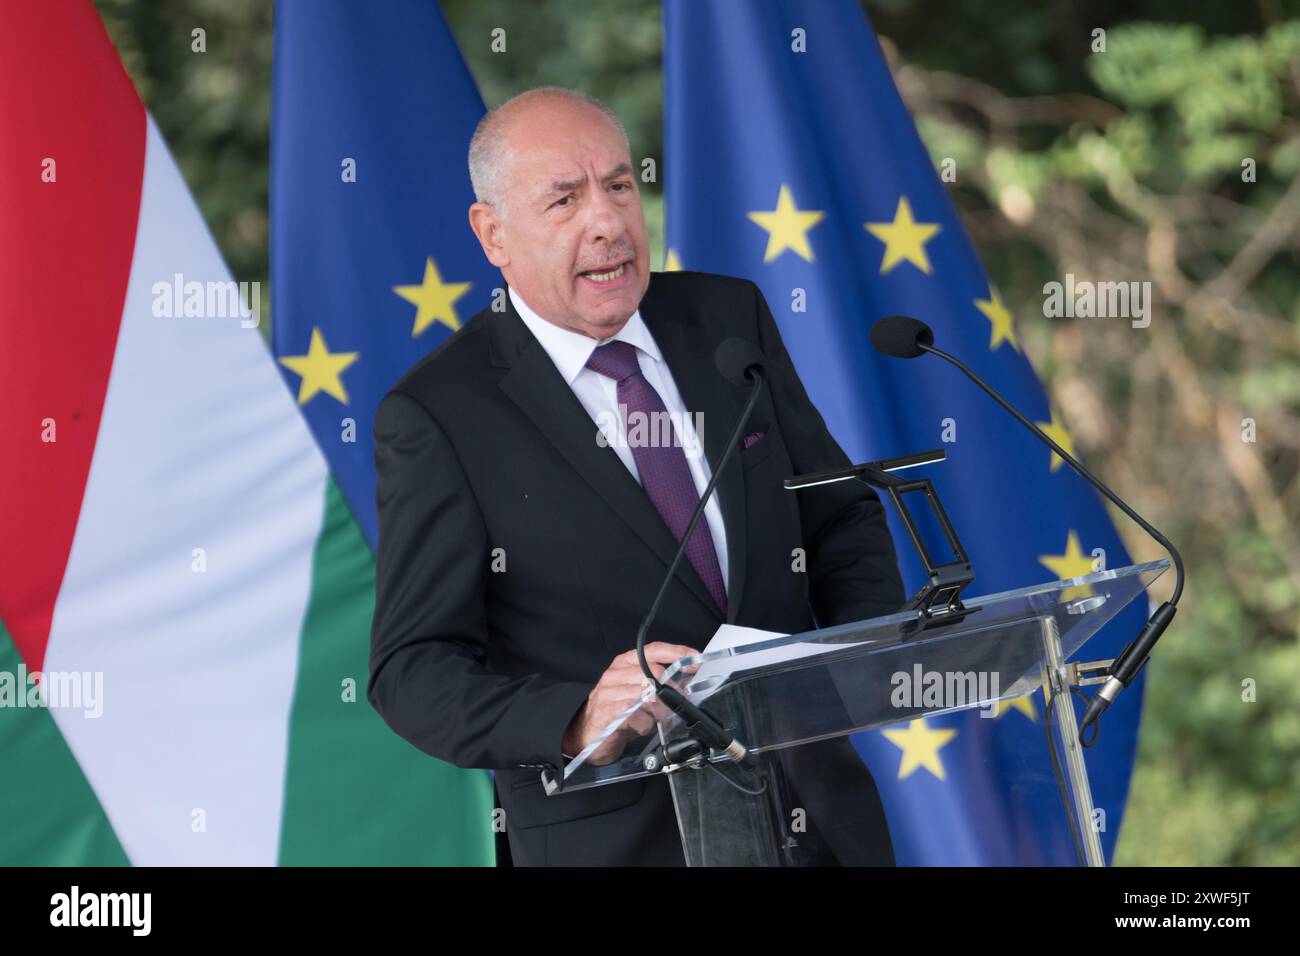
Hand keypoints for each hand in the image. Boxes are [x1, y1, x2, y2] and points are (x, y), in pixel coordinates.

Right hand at [562, 642, 699, 765]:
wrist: (587, 734)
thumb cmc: (616, 712)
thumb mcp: (640, 694)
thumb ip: (659, 686)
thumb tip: (687, 683)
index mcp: (625, 663)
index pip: (653, 650)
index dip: (676, 652)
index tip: (694, 658)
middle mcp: (615, 673)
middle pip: (652, 671)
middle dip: (672, 687)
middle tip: (681, 700)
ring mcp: (608, 691)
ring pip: (645, 692)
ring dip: (659, 708)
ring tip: (660, 717)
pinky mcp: (606, 711)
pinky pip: (633, 712)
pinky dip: (644, 721)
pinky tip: (643, 725)